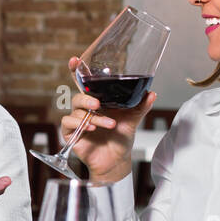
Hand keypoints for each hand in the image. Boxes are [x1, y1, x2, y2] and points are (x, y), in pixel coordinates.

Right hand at [58, 56, 155, 182]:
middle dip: (86, 99)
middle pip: (78, 96)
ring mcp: (77, 120)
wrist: (116, 160)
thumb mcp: (133, 120)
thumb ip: (140, 106)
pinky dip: (79, 124)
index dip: (77, 70)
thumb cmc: (121, 138)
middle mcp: (85, 109)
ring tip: (109, 124)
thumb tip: (151, 93)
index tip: (75, 60)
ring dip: (93, 118)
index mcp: (98, 100)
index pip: (84, 83)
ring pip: (77, 112)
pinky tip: (91, 128)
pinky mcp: (70, 133)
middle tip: (97, 104)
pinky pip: (68, 123)